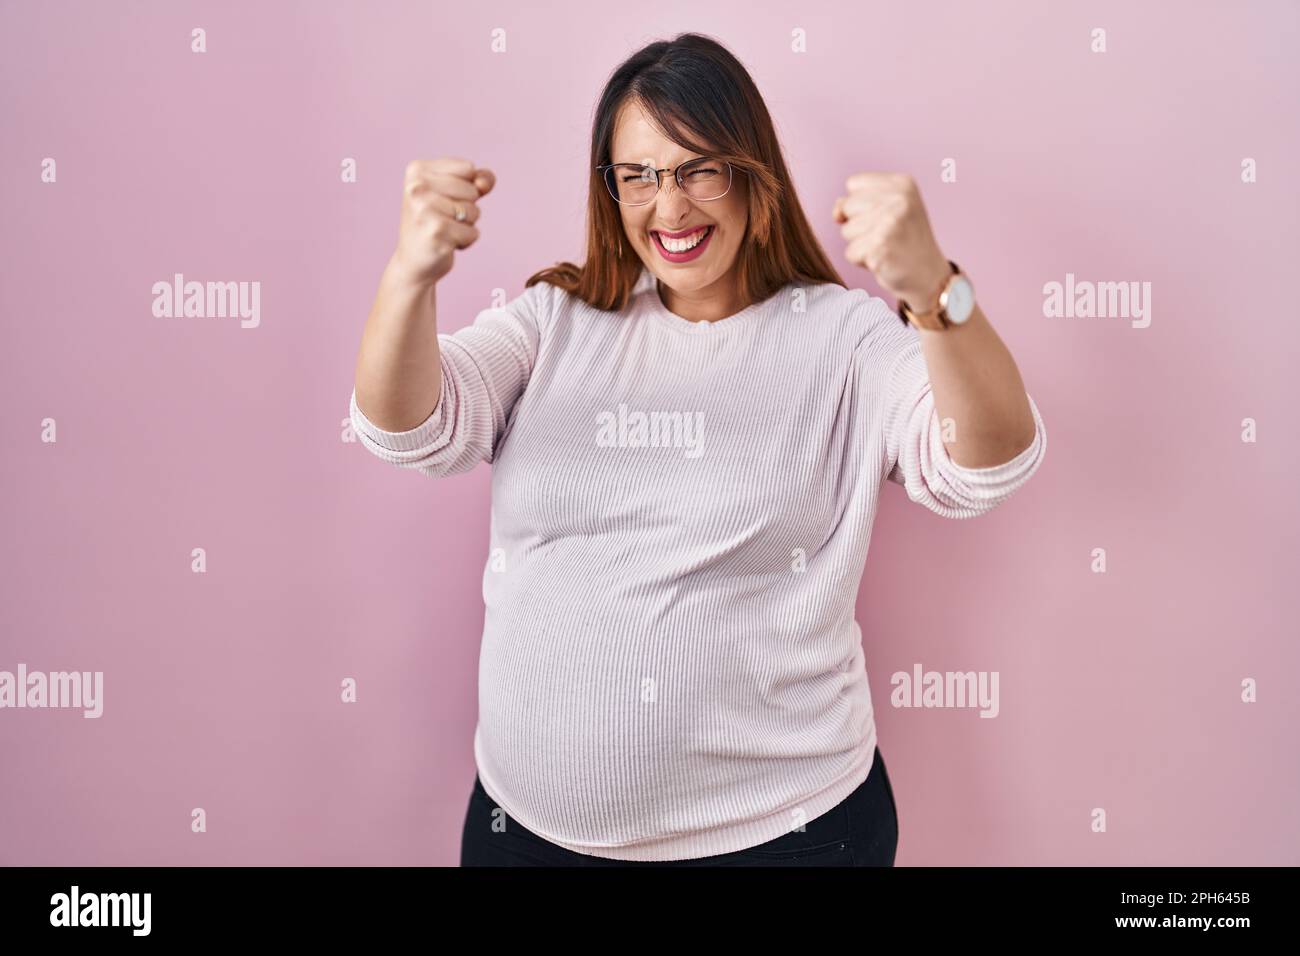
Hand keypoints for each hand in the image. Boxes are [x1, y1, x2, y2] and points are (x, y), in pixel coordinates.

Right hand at [391, 157, 494, 287]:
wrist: (412, 262)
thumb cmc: (434, 223)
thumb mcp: (454, 194)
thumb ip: (477, 180)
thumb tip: (484, 184)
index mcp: (417, 170)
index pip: (468, 169)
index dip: (465, 188)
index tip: (442, 200)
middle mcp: (417, 187)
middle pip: (473, 191)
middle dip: (466, 208)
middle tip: (441, 219)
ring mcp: (424, 210)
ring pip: (474, 212)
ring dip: (465, 225)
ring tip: (443, 231)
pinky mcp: (436, 232)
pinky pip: (473, 233)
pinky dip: (465, 241)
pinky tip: (444, 244)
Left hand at [832, 172, 950, 308]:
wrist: (928, 275)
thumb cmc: (903, 240)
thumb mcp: (886, 209)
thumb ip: (856, 201)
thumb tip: (836, 213)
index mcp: (902, 183)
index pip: (854, 183)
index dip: (860, 204)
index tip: (884, 216)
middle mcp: (898, 198)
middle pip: (847, 207)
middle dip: (859, 225)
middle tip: (886, 234)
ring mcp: (890, 222)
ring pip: (846, 231)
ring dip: (860, 244)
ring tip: (885, 246)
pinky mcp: (880, 246)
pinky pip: (851, 253)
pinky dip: (861, 261)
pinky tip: (883, 259)